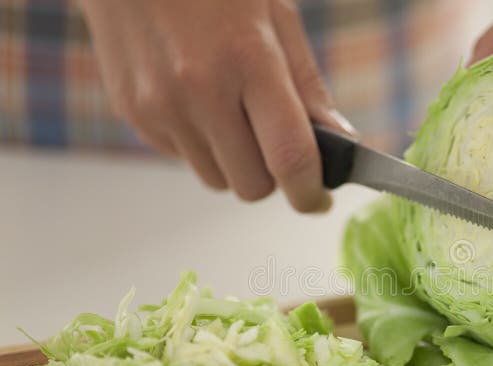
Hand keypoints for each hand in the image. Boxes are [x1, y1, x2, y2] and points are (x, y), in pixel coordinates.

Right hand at [78, 0, 355, 210]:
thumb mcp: (275, 15)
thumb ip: (308, 85)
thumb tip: (339, 140)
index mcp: (247, 58)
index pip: (289, 157)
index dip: (310, 192)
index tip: (318, 199)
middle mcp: (198, 90)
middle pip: (252, 186)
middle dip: (271, 174)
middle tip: (273, 139)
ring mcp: (158, 106)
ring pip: (216, 180)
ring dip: (234, 162)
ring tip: (230, 108)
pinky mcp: (132, 114)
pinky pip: (183, 158)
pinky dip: (201, 144)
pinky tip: (196, 99)